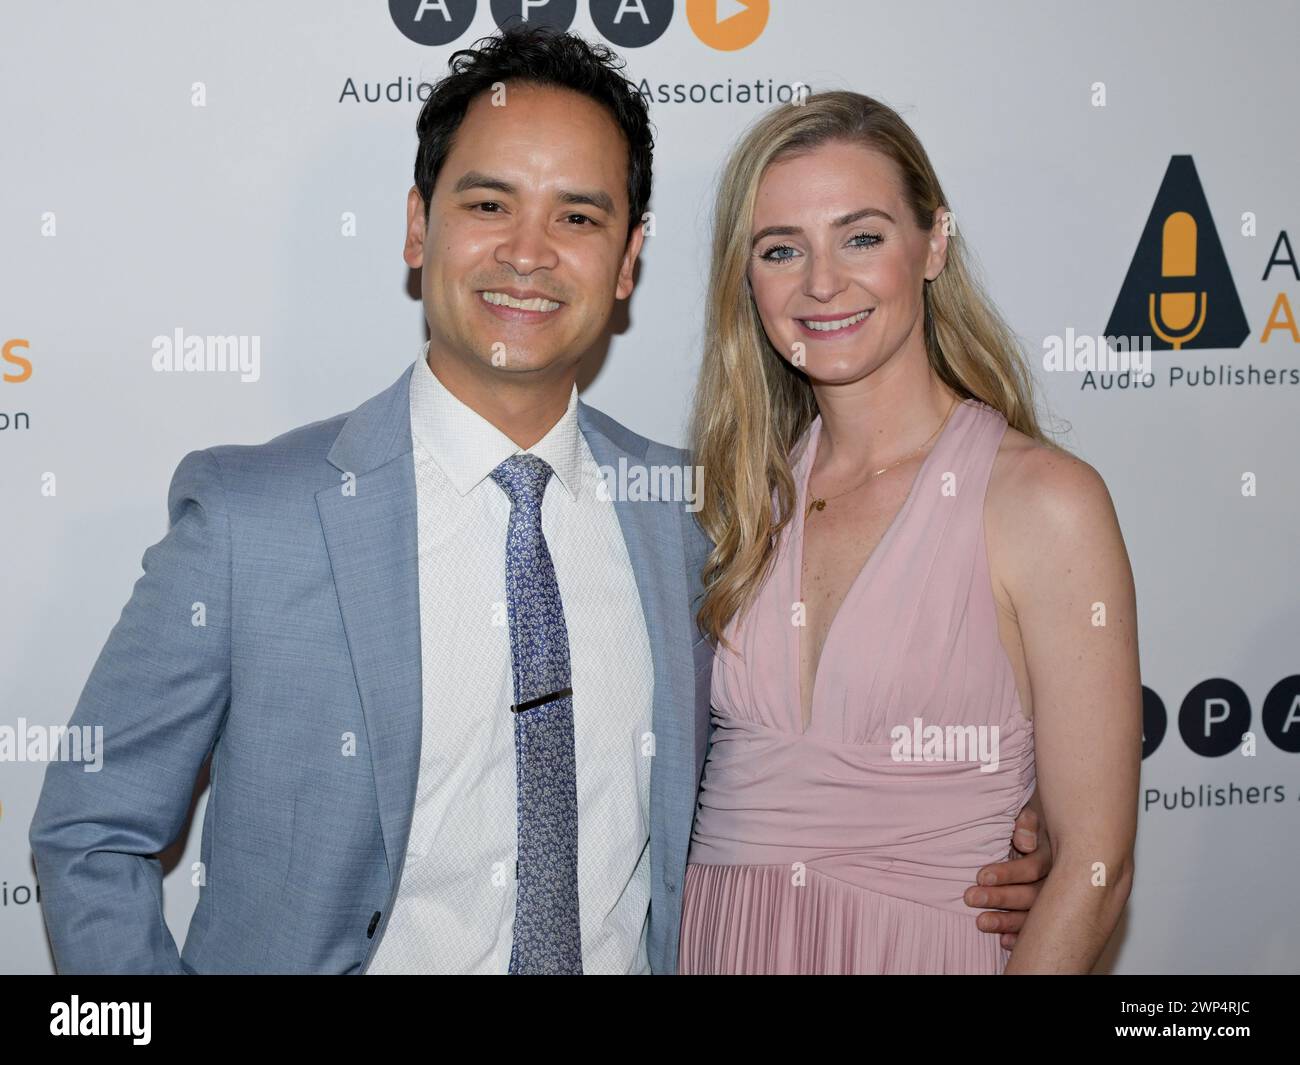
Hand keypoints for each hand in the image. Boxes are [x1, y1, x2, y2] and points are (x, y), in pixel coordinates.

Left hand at [963, 798, 1051, 949]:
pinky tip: (1003, 941)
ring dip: (1007, 921)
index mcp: (1053, 854)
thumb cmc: (1025, 823)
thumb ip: (1025, 823)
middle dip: (1001, 898)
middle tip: (970, 897)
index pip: (1033, 867)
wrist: (1040, 830)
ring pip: (1034, 916)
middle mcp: (1056, 880)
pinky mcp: (1047, 915)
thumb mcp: (1026, 814)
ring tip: (980, 923)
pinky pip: (1038, 930)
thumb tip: (1025, 843)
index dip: (1008, 872)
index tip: (981, 876)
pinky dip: (1019, 936)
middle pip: (1033, 895)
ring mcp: (1053, 900)